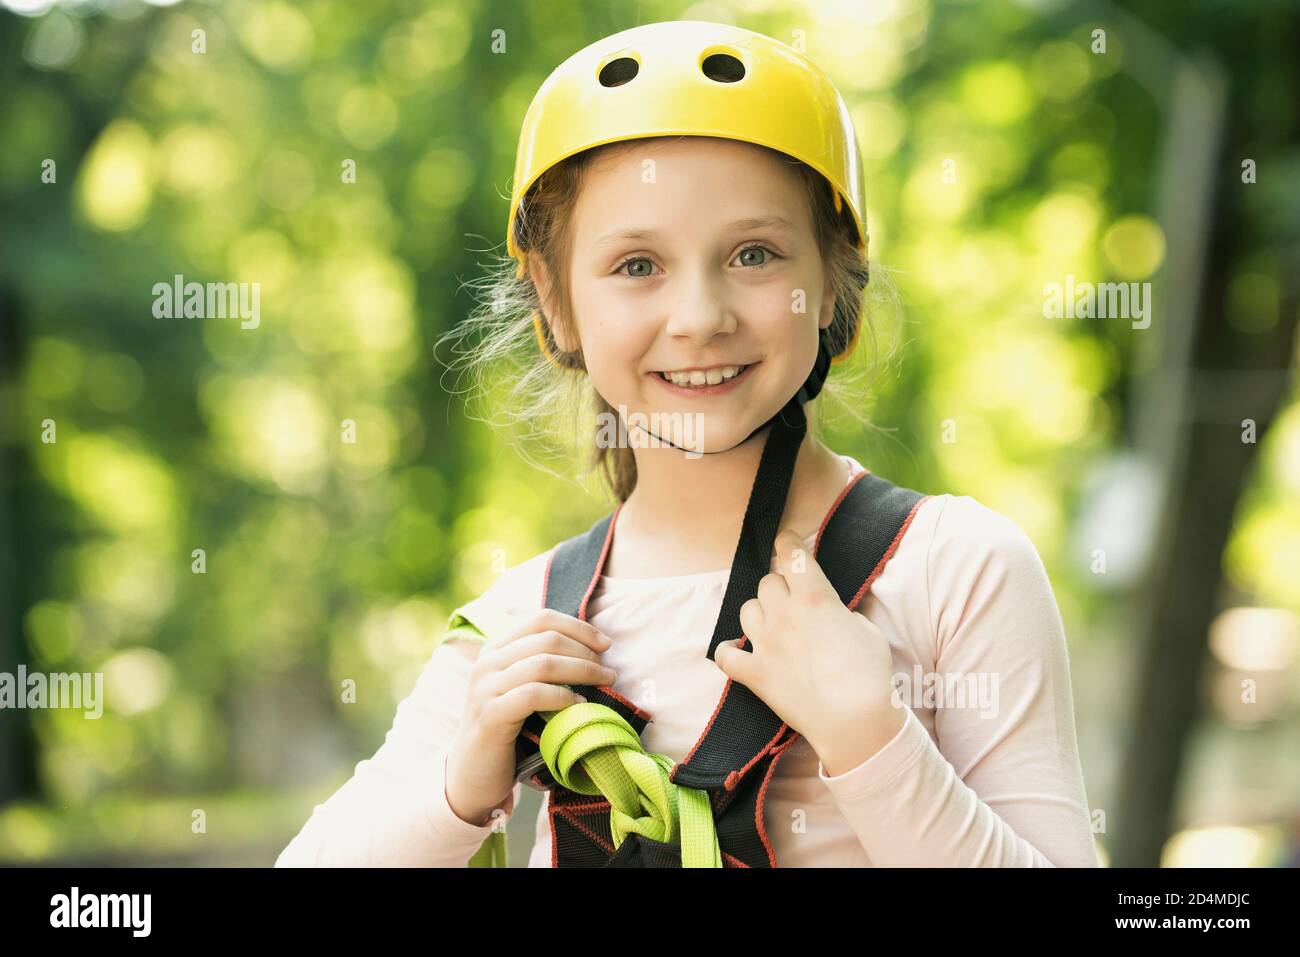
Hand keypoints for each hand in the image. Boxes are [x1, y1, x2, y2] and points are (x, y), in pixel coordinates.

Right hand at [445, 609, 616, 825]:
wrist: (472, 773)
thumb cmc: (507, 730)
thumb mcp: (520, 689)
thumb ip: (542, 666)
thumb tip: (593, 650)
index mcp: (496, 648)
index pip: (541, 619)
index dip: (579, 628)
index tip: (605, 644)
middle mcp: (487, 661)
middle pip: (547, 639)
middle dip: (585, 652)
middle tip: (608, 671)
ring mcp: (486, 687)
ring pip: (543, 664)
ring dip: (582, 671)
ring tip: (604, 684)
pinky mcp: (490, 714)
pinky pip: (533, 694)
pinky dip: (562, 697)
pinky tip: (580, 705)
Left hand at [714, 529, 904, 775]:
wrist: (854, 719)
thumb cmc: (869, 673)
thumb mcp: (866, 629)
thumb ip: (842, 612)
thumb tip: (832, 611)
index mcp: (814, 597)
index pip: (791, 553)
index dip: (787, 542)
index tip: (787, 541)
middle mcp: (783, 614)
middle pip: (766, 582)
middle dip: (779, 587)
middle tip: (792, 602)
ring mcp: (765, 643)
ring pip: (746, 610)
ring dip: (758, 613)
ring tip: (772, 626)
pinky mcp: (754, 673)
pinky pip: (725, 655)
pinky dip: (728, 652)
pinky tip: (736, 652)